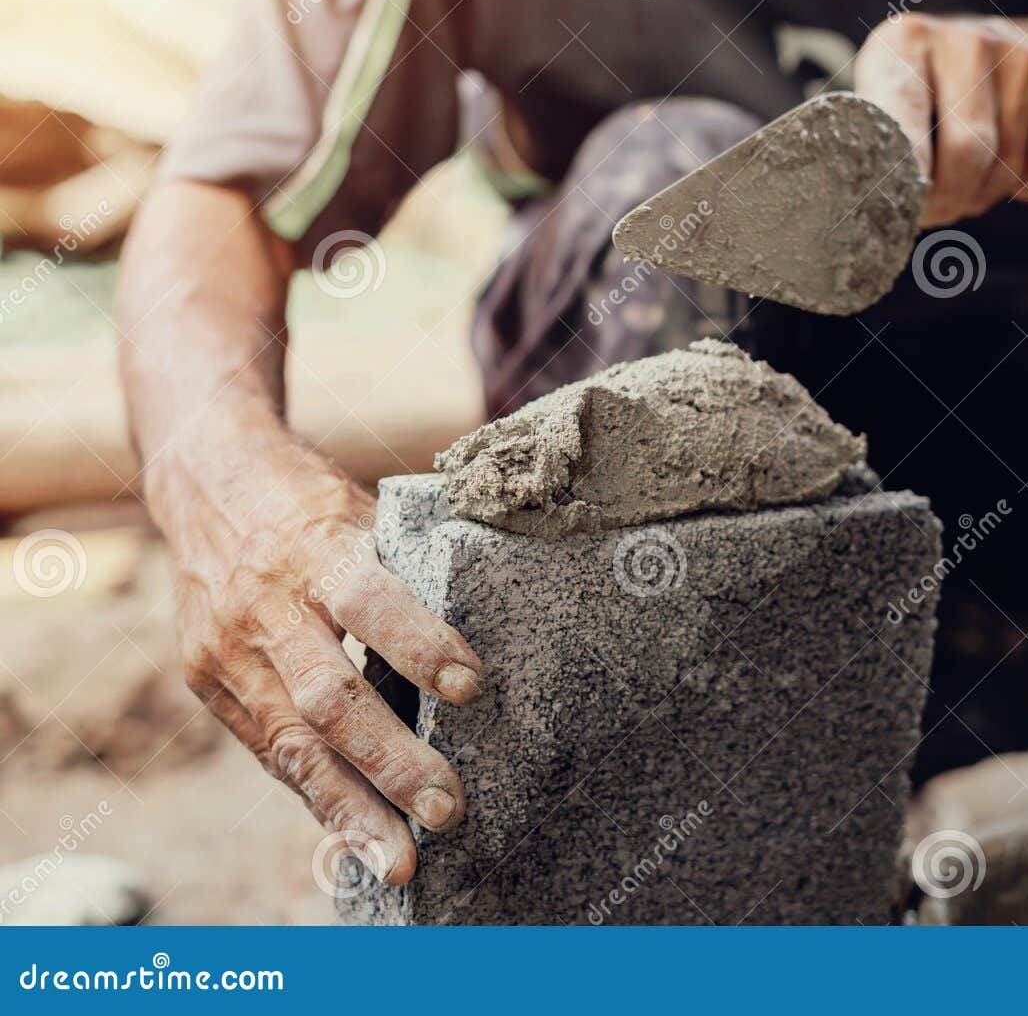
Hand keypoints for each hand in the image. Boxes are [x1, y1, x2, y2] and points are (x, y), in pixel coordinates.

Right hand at [159, 429, 483, 884]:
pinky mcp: (212, 685)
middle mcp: (266, 606)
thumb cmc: (316, 502)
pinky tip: (358, 840)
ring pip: (293, 744)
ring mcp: (230, 652)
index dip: (419, 643)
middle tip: (450, 809)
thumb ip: (414, 563)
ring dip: (352, 810)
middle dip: (391, 761)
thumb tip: (504, 610)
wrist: (207, 483)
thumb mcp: (365, 510)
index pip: (368, 599)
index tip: (472, 687)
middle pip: (328, 696)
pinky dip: (318, 799)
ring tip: (404, 860)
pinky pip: (271, 754)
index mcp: (316, 547)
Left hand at [857, 13, 1027, 227]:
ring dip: (984, 194)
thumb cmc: (917, 93)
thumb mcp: (883, 102)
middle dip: (949, 200)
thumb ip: (877, 148)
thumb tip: (873, 214)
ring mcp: (1021, 54)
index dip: (907, 187)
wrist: (980, 46)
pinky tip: (1008, 169)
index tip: (902, 215)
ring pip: (1008, 167)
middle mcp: (967, 40)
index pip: (908, 132)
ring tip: (966, 180)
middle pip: (968, 153)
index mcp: (907, 43)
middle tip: (935, 210)